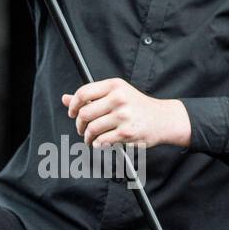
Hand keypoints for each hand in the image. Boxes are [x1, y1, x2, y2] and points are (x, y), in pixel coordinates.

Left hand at [62, 78, 191, 149]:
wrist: (163, 119)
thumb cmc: (138, 106)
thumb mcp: (116, 94)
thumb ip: (91, 97)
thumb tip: (65, 99)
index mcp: (114, 85)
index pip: (83, 93)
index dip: (73, 105)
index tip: (72, 113)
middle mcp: (118, 98)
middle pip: (85, 113)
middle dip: (80, 125)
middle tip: (82, 129)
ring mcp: (123, 115)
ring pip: (92, 129)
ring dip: (87, 137)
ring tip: (90, 139)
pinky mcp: (127, 132)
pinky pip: (102, 140)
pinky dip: (98, 144)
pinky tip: (101, 143)